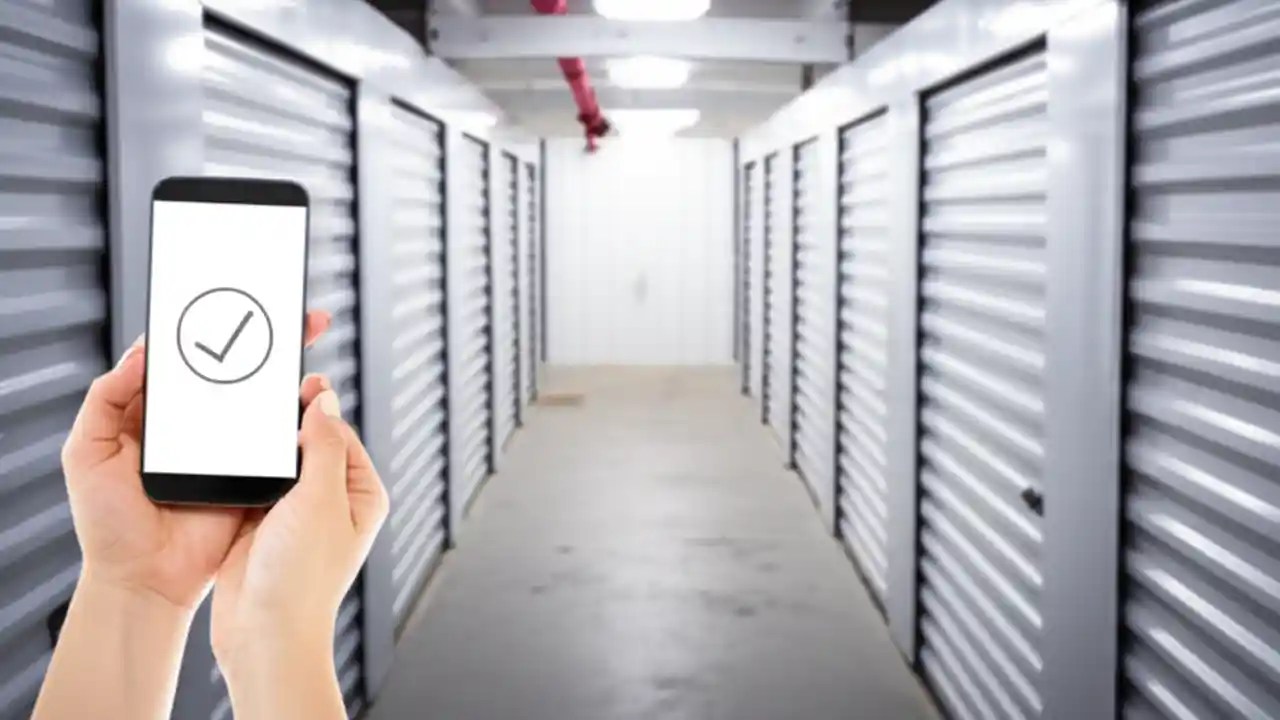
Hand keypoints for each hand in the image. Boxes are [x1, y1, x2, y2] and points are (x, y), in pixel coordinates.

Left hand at [61, 310, 332, 610]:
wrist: (145, 579)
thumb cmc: (109, 522)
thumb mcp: (86, 452)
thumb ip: (105, 399)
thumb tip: (140, 354)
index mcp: (161, 412)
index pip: (191, 359)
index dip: (214, 327)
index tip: (236, 300)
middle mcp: (201, 425)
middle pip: (241, 371)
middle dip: (272, 339)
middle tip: (297, 316)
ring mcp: (231, 448)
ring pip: (267, 401)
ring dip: (291, 375)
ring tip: (307, 352)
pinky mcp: (255, 474)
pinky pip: (281, 442)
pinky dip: (299, 422)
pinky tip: (309, 402)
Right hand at [211, 380, 388, 718]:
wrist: (262, 633)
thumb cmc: (301, 577)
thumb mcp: (319, 500)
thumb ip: (324, 447)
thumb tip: (326, 400)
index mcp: (360, 493)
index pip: (339, 432)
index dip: (316, 408)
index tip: (294, 380)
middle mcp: (333, 502)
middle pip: (307, 444)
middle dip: (284, 425)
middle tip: (259, 396)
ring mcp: (297, 515)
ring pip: (277, 464)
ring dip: (259, 448)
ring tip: (240, 422)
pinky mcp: (262, 526)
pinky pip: (252, 485)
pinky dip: (241, 471)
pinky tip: (225, 458)